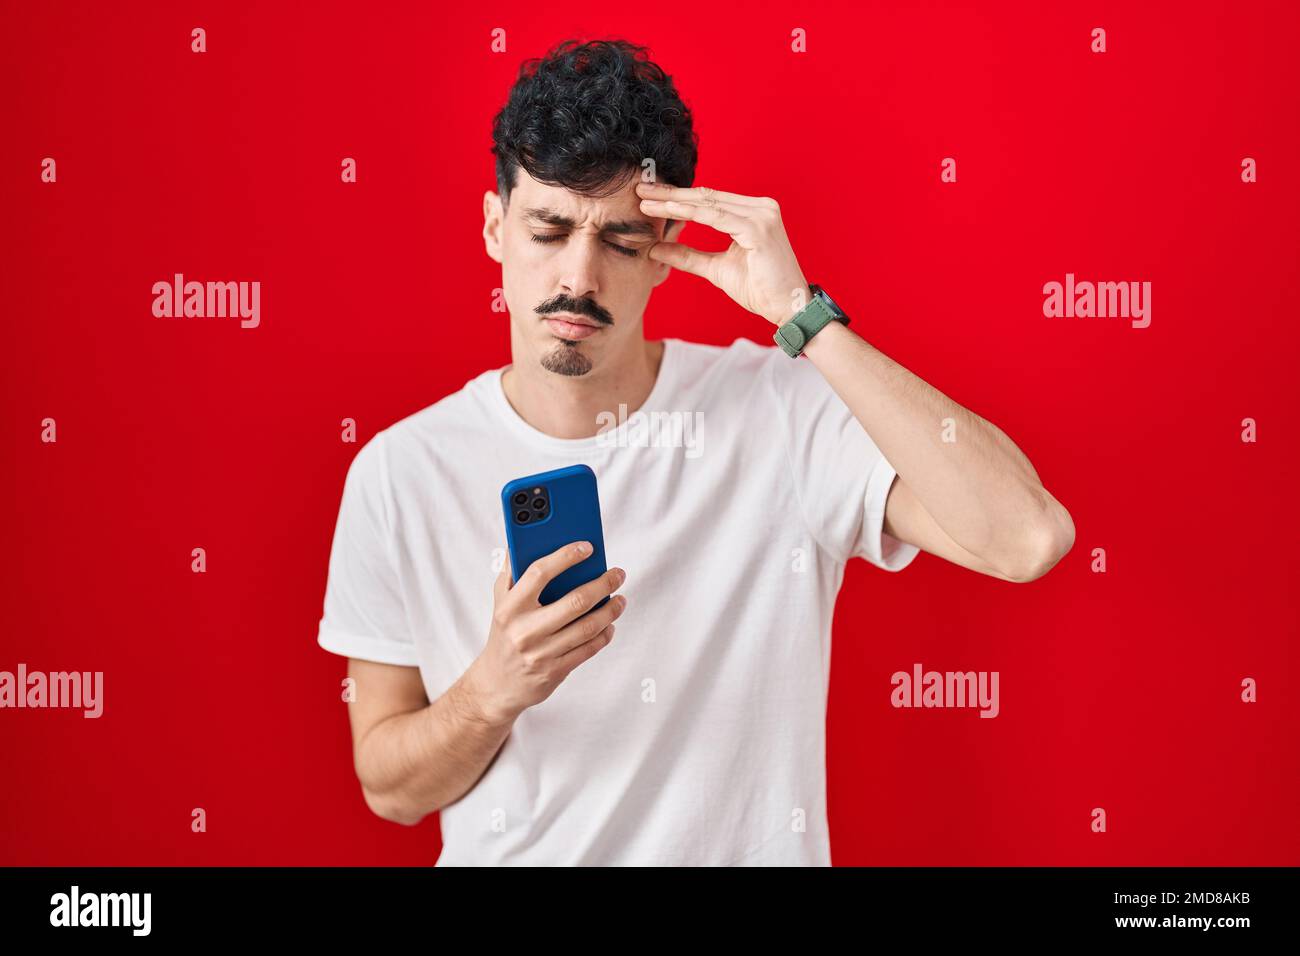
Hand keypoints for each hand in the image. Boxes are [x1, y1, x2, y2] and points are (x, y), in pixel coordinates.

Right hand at [465, 541, 627, 723]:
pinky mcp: (556, 671)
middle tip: (618, 574)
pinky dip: (605, 634)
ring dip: (611, 610)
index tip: (587, 547)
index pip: (539, 573)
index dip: (565, 556)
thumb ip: (512, 573)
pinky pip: (589, 649)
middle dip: (603, 584)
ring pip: (588, 627)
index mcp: (510, 607)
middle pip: (575, 601)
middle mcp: (525, 629)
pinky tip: (610, 624)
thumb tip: (523, 541)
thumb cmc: (503, 635)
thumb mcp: (500, 603)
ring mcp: (542, 653)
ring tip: (620, 599)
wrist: (495, 684)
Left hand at [637, 180, 811, 326]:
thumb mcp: (716, 268)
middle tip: (640, 190)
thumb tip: (655, 249)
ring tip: (645, 202)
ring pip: (708, 204)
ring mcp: (761, 215)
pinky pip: (716, 217)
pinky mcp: (759, 229)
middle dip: (670, 194)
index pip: (708, 201)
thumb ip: (689, 256)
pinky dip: (689, 213)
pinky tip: (666, 211)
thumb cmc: (760, 289)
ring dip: (674, 202)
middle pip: (706, 196)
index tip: (648, 198)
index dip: (677, 198)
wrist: (788, 308)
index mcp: (752, 213)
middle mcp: (760, 208)